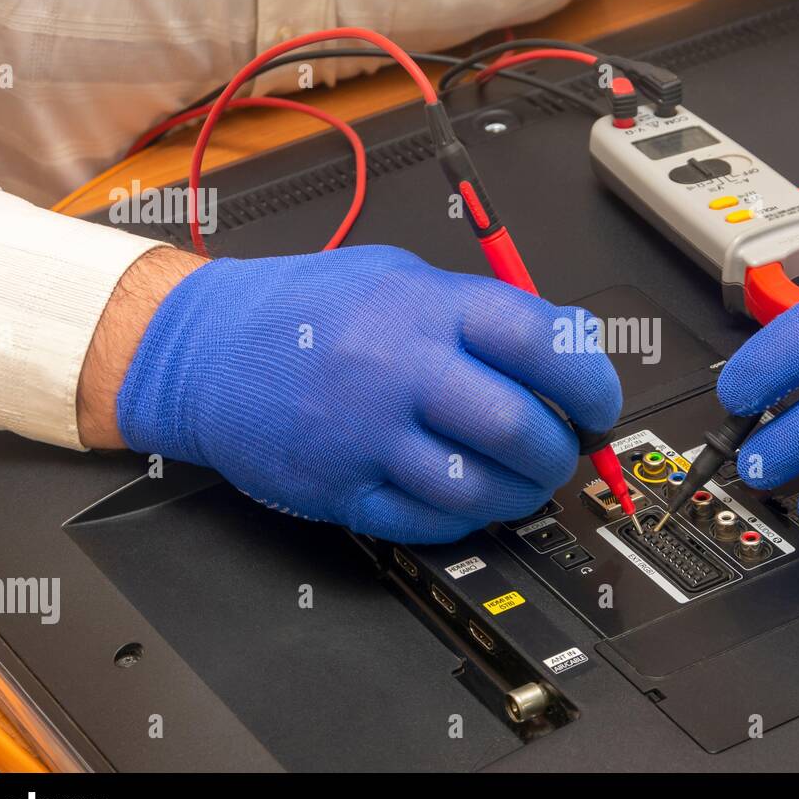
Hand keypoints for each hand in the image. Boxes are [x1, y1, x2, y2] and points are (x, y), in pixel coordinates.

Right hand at [109, 245, 620, 541]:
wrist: (201, 349)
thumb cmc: (304, 308)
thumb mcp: (398, 275)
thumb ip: (481, 310)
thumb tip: (567, 348)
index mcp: (424, 307)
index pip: (542, 342)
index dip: (591, 380)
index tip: (597, 402)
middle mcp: (397, 369)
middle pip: (517, 427)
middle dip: (561, 451)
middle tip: (564, 449)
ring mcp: (365, 436)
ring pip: (478, 489)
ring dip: (521, 494)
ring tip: (523, 479)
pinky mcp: (340, 489)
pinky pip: (428, 523)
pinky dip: (466, 518)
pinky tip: (469, 497)